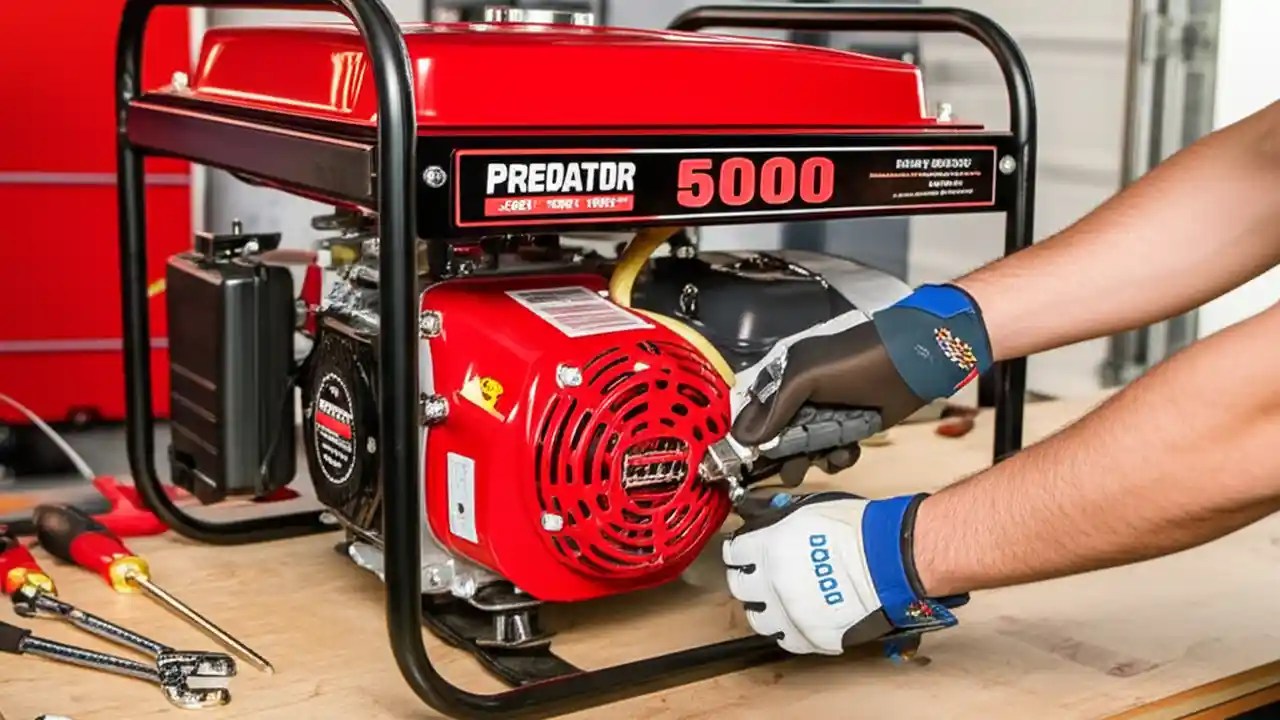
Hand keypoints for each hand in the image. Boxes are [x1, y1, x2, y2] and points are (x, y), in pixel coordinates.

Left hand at [724, 492, 964, 654]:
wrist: (891, 559)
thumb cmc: (859, 531)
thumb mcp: (808, 512)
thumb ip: (779, 523)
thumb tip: (765, 525)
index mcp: (770, 549)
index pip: (734, 553)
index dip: (738, 551)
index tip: (740, 553)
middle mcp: (773, 583)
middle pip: (740, 586)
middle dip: (746, 578)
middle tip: (756, 574)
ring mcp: (791, 613)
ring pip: (758, 618)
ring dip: (763, 607)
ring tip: (774, 600)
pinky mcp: (811, 636)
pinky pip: (786, 639)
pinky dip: (787, 630)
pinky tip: (794, 618)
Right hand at [732, 284, 992, 446]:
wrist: (913, 363)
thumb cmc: (858, 362)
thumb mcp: (807, 377)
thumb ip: (774, 407)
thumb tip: (745, 438)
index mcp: (786, 379)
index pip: (756, 414)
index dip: (755, 437)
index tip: (757, 458)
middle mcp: (802, 398)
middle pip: (779, 438)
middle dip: (786, 456)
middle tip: (796, 466)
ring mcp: (827, 415)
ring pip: (806, 450)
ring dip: (814, 460)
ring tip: (832, 455)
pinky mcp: (851, 428)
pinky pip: (833, 453)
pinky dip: (839, 458)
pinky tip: (850, 451)